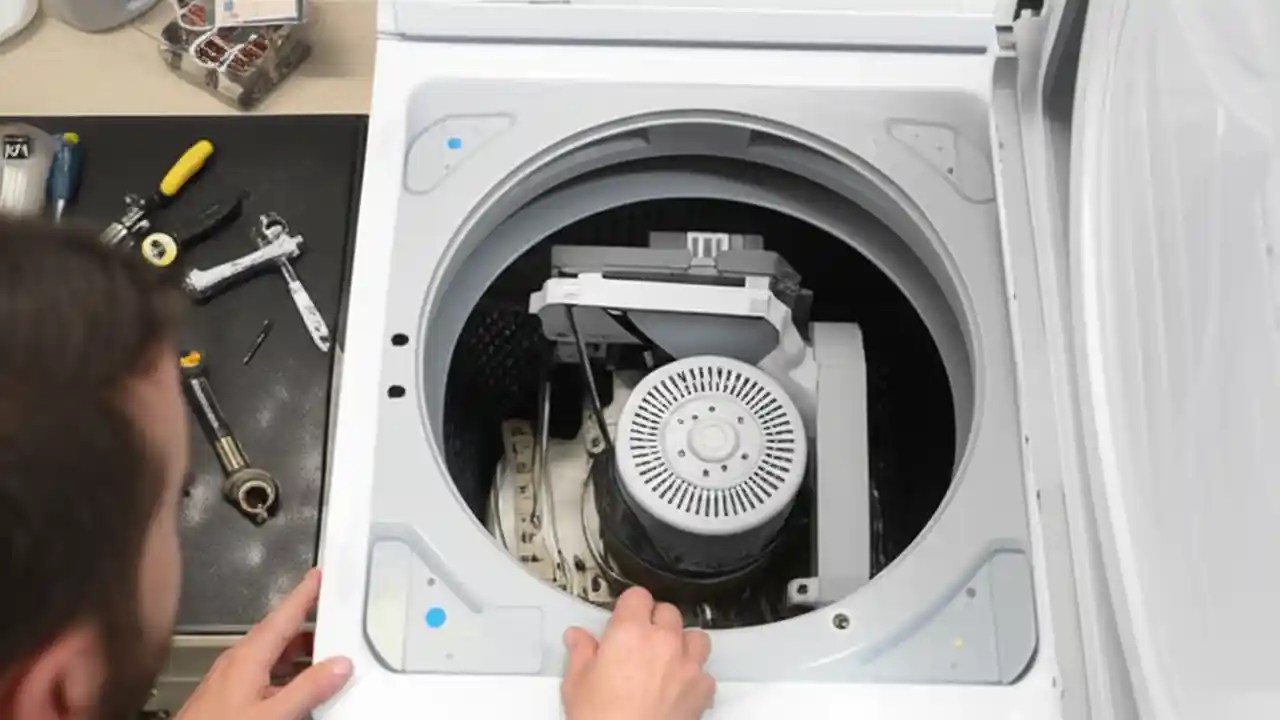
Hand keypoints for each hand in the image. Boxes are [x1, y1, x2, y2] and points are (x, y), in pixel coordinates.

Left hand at [177, 569, 352, 719]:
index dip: (303, 593)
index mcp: (248, 657)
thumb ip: (308, 689)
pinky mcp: (228, 696)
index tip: (320, 573)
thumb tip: (341, 665)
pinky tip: (297, 686)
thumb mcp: (272, 716)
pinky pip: (264, 671)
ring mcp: (230, 678)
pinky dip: (286, 670)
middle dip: (307, 621)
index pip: (282, 615)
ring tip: (326, 652)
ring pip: (271, 654)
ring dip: (299, 650)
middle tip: (334, 614)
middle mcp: (237, 661)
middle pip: (278, 632)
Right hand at [561, 587, 714, 719]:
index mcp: (630, 633)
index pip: (638, 596)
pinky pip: (705, 673)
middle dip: (655, 621)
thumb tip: (578, 638)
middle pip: (668, 612)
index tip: (624, 616)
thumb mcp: (576, 684)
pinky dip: (695, 677)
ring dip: (683, 643)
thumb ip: (581, 653)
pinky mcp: (701, 690)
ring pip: (695, 637)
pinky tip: (679, 687)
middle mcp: (663, 642)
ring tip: (666, 658)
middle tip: (640, 640)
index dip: (630, 605)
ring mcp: (687, 666)